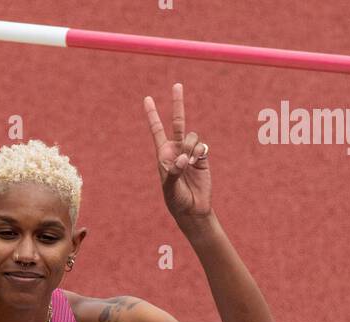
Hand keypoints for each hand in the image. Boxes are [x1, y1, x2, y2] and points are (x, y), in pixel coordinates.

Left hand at [143, 82, 211, 222]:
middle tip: (177, 85)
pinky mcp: (202, 156)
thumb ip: (174, 171)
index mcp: (163, 154)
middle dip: (177, 103)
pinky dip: (199, 152)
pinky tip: (196, 162)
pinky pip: (201, 145)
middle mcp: (176, 149)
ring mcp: (190, 152)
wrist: (193, 208)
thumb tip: (183, 158)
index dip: (152, 115)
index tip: (146, 99)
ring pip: (191, 136)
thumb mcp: (169, 187)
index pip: (157, 130)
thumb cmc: (176, 200)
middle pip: (177, 121)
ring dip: (190, 147)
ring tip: (188, 164)